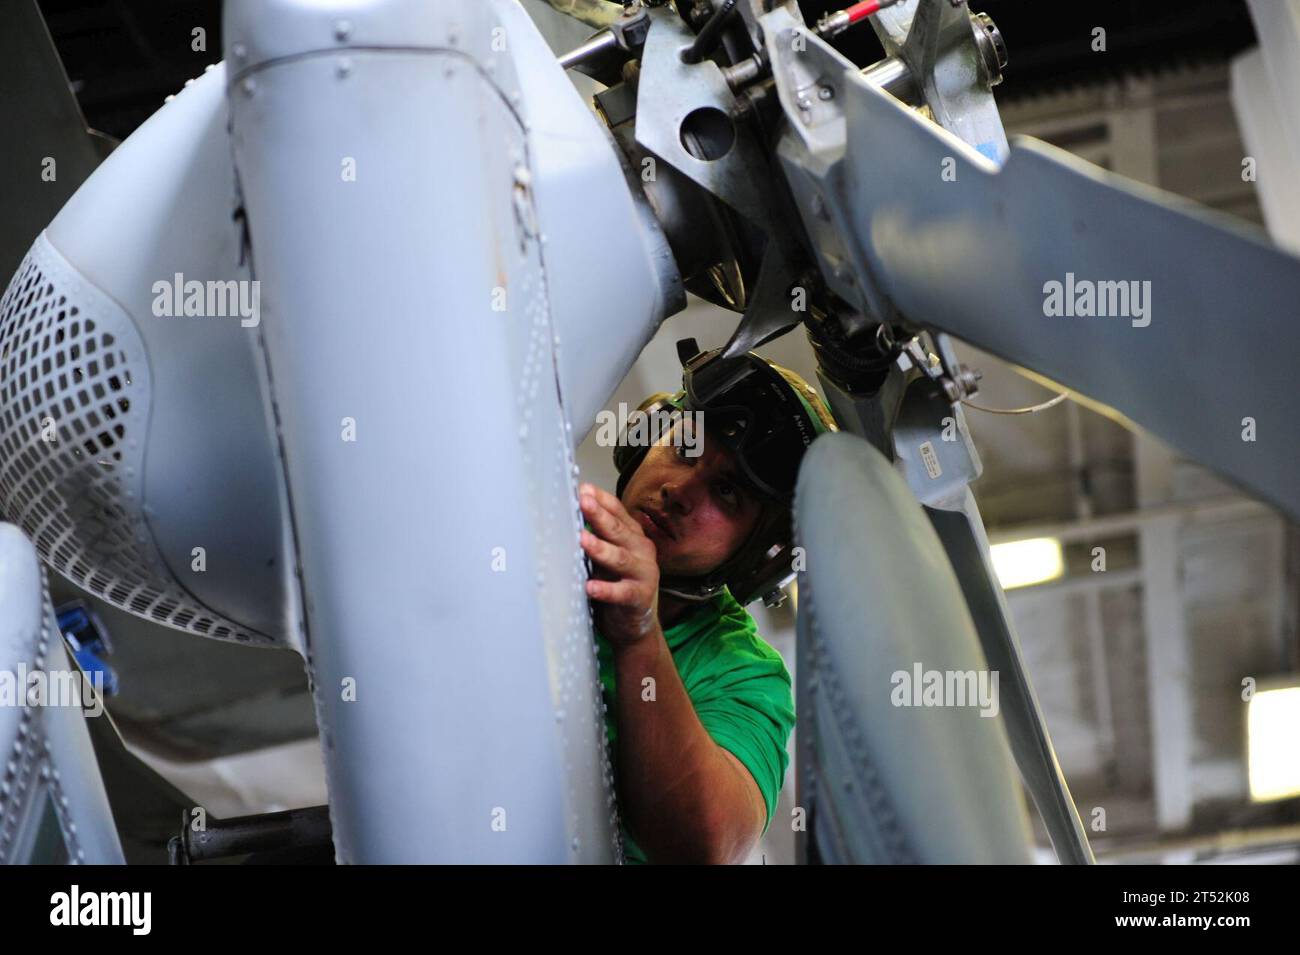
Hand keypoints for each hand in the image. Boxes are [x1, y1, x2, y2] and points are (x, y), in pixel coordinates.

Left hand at [579, 483, 660, 647]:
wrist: (635, 625)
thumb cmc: (617, 584)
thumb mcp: (608, 557)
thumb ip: (596, 537)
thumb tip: (569, 512)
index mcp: (634, 536)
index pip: (618, 512)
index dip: (601, 500)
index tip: (582, 489)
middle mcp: (642, 551)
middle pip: (619, 530)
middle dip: (599, 515)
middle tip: (582, 502)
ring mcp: (644, 573)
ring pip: (620, 558)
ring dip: (600, 548)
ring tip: (582, 539)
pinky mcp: (639, 597)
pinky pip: (621, 592)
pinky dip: (605, 589)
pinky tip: (590, 586)